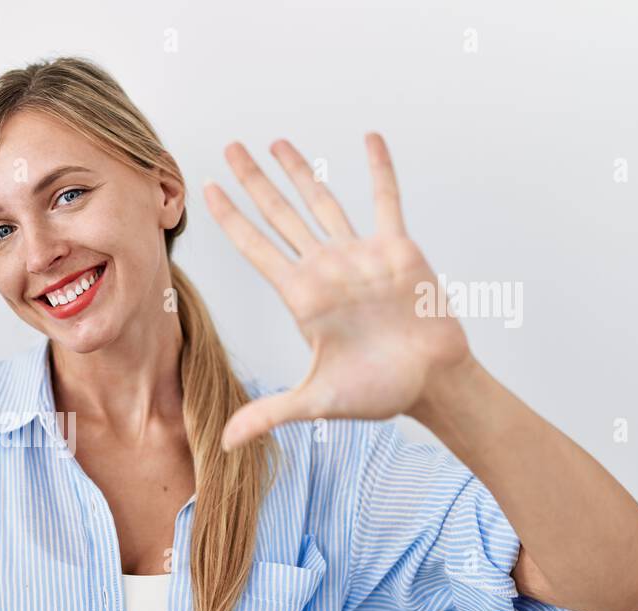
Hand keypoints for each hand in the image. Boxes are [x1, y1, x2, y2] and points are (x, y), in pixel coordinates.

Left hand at [202, 133, 473, 450]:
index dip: (231, 218)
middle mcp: (326, 269)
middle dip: (254, 180)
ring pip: (323, 201)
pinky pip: (386, 200)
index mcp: (303, 297)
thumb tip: (223, 444)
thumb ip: (270, 414)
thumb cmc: (378, 392)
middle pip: (281, 215)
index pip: (256, 248)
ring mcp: (360, 255)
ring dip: (301, 171)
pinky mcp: (398, 248)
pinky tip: (367, 139)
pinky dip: (379, 169)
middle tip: (231, 147)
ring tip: (276, 142)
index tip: (205, 189)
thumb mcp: (317, 402)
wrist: (432, 383)